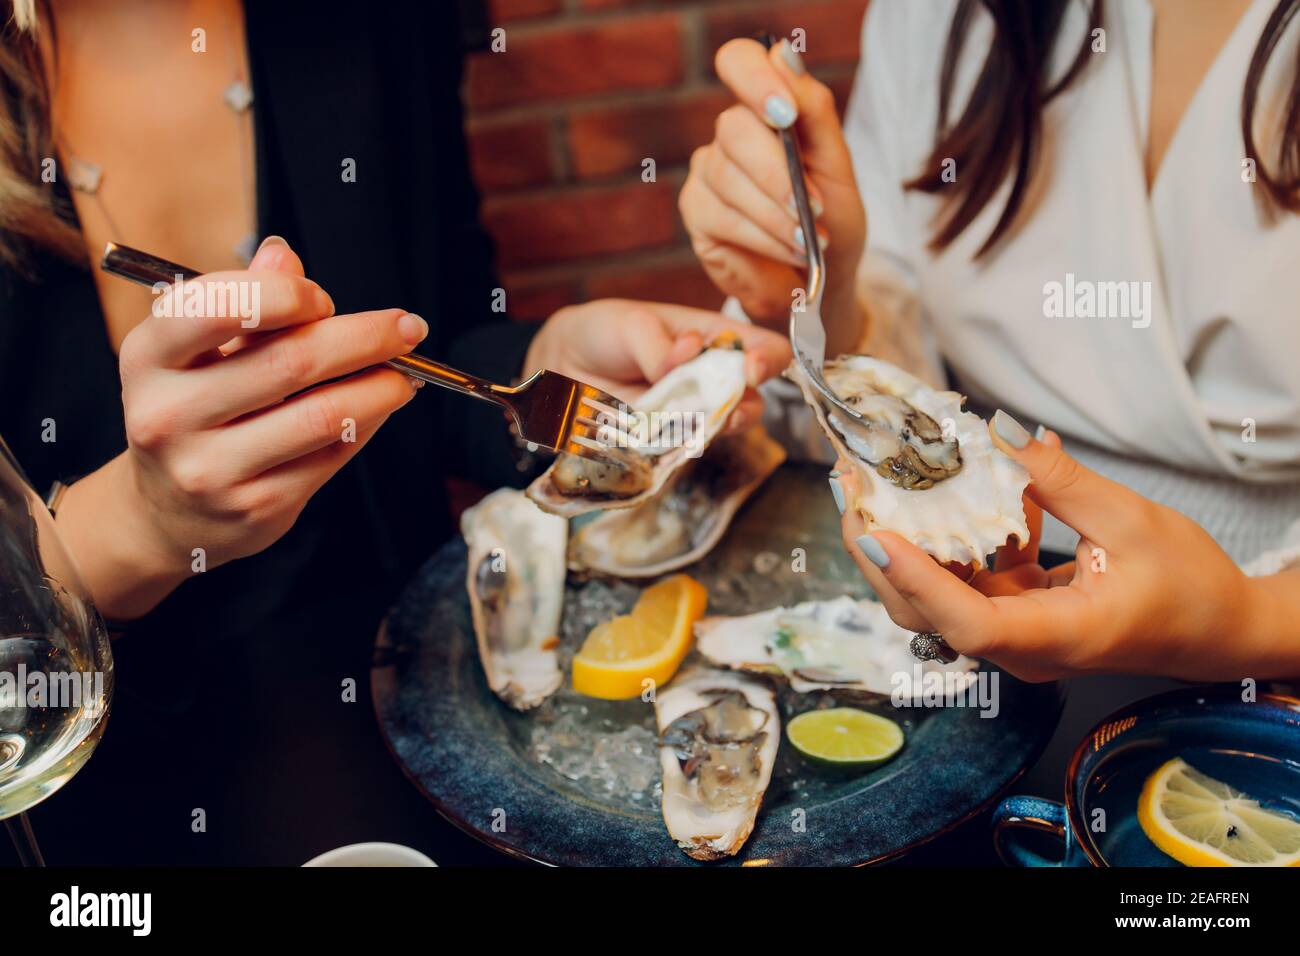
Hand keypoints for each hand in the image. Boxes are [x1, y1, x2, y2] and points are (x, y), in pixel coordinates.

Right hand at [56, 237, 424, 617]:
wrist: (169, 513)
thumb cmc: (194, 408)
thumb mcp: (196, 349)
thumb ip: (242, 300)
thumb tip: (283, 256)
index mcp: (149, 357)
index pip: (218, 307)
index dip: (286, 295)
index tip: (324, 298)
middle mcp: (169, 415)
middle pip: (290, 361)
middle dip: (364, 337)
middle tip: (408, 327)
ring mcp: (211, 468)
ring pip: (322, 414)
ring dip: (381, 386)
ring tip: (406, 372)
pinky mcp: (256, 506)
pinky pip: (331, 455)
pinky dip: (368, 423)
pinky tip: (380, 405)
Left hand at [523, 298, 792, 432]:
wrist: (564, 363)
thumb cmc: (606, 331)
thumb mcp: (632, 324)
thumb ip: (659, 344)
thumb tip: (683, 357)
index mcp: (713, 338)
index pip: (763, 348)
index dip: (768, 358)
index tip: (751, 368)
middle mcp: (711, 377)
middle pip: (754, 396)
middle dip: (746, 401)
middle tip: (727, 400)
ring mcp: (691, 410)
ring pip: (725, 426)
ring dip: (718, 425)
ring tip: (701, 419)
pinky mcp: (667, 437)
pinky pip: (687, 446)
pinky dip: (683, 442)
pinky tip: (671, 433)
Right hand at [678, 37, 864, 353]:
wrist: (821, 281)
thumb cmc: (832, 220)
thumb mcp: (838, 165)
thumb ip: (814, 110)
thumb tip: (783, 53)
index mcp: (765, 108)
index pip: (739, 62)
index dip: (754, 79)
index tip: (784, 113)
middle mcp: (730, 135)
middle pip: (734, 129)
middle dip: (778, 172)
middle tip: (812, 207)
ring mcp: (707, 173)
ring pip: (730, 179)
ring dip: (777, 214)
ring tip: (809, 240)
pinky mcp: (696, 213)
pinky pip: (723, 216)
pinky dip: (764, 236)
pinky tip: (790, 249)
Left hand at [836, 410, 1285, 682]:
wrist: (1218, 629)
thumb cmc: (1188, 586)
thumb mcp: (1131, 521)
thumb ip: (1059, 482)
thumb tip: (997, 433)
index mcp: (1057, 638)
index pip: (967, 623)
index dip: (915, 578)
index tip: (875, 530)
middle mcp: (1021, 647)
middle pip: (924, 610)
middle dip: (878, 547)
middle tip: (851, 483)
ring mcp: (1012, 632)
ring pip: (933, 590)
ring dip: (904, 532)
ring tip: (876, 475)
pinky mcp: (1013, 611)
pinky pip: (965, 571)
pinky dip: (956, 527)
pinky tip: (968, 480)